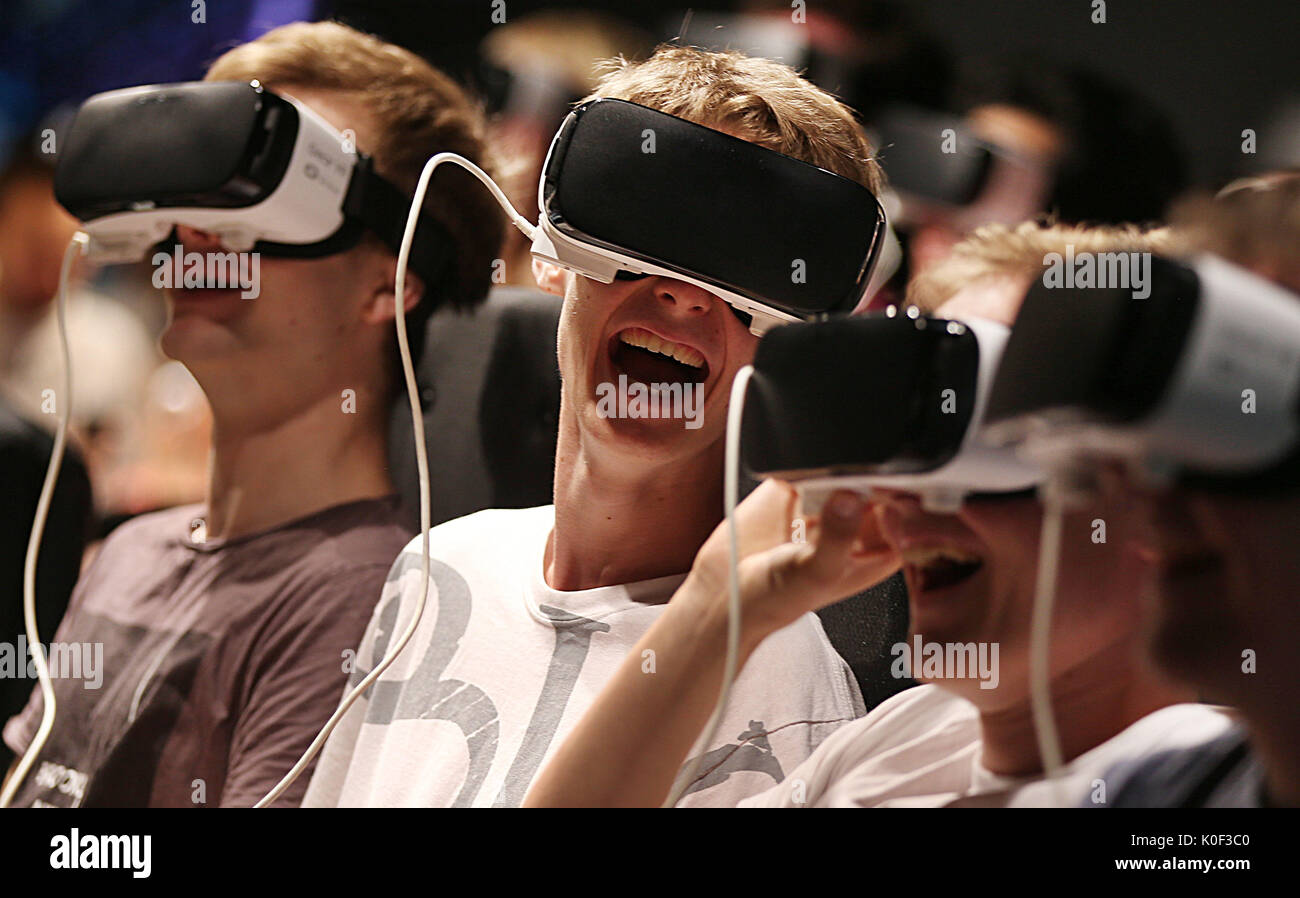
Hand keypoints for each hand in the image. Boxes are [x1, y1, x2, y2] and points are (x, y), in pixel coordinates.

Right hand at [686, 480, 899, 636]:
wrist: (724, 591)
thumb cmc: (774, 600)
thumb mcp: (814, 576)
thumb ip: (837, 539)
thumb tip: (851, 499)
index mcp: (877, 549)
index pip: (905, 513)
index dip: (899, 500)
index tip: (881, 496)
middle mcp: (856, 522)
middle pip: (880, 483)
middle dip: (869, 474)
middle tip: (848, 480)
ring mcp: (825, 500)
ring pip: (847, 465)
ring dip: (838, 462)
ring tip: (819, 481)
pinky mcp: (794, 484)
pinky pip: (808, 459)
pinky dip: (804, 457)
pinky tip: (795, 476)